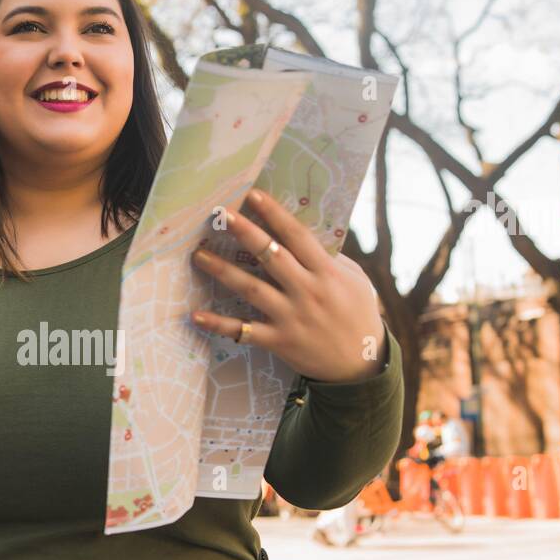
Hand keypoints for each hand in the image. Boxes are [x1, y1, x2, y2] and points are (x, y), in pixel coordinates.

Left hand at [189, 188, 386, 382]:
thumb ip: (330, 259)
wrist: (362, 364)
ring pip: (252, 289)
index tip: (254, 195)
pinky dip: (220, 324)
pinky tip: (196, 315)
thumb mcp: (355, 280)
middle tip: (222, 215)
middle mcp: (307, 291)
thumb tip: (300, 235)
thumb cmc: (358, 314)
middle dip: (246, 233)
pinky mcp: (280, 341)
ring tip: (200, 255)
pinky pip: (244, 331)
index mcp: (327, 272)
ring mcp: (291, 317)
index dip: (275, 215)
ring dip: (223, 271)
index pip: (298, 236)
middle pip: (271, 257)